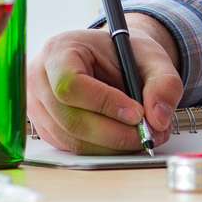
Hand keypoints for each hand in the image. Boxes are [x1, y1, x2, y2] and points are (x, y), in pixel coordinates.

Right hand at [28, 14, 183, 153]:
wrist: (109, 60)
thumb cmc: (124, 54)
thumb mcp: (150, 56)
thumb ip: (163, 82)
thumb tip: (159, 118)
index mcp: (59, 51)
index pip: (70, 83)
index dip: (104, 102)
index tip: (137, 113)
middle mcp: (40, 80)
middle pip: (70, 119)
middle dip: (114, 133)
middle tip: (148, 134)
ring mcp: (38, 108)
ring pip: (73, 140)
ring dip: (112, 146)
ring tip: (143, 136)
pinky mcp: (47, 129)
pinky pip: (73, 148)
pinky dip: (103, 149)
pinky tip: (124, 139)